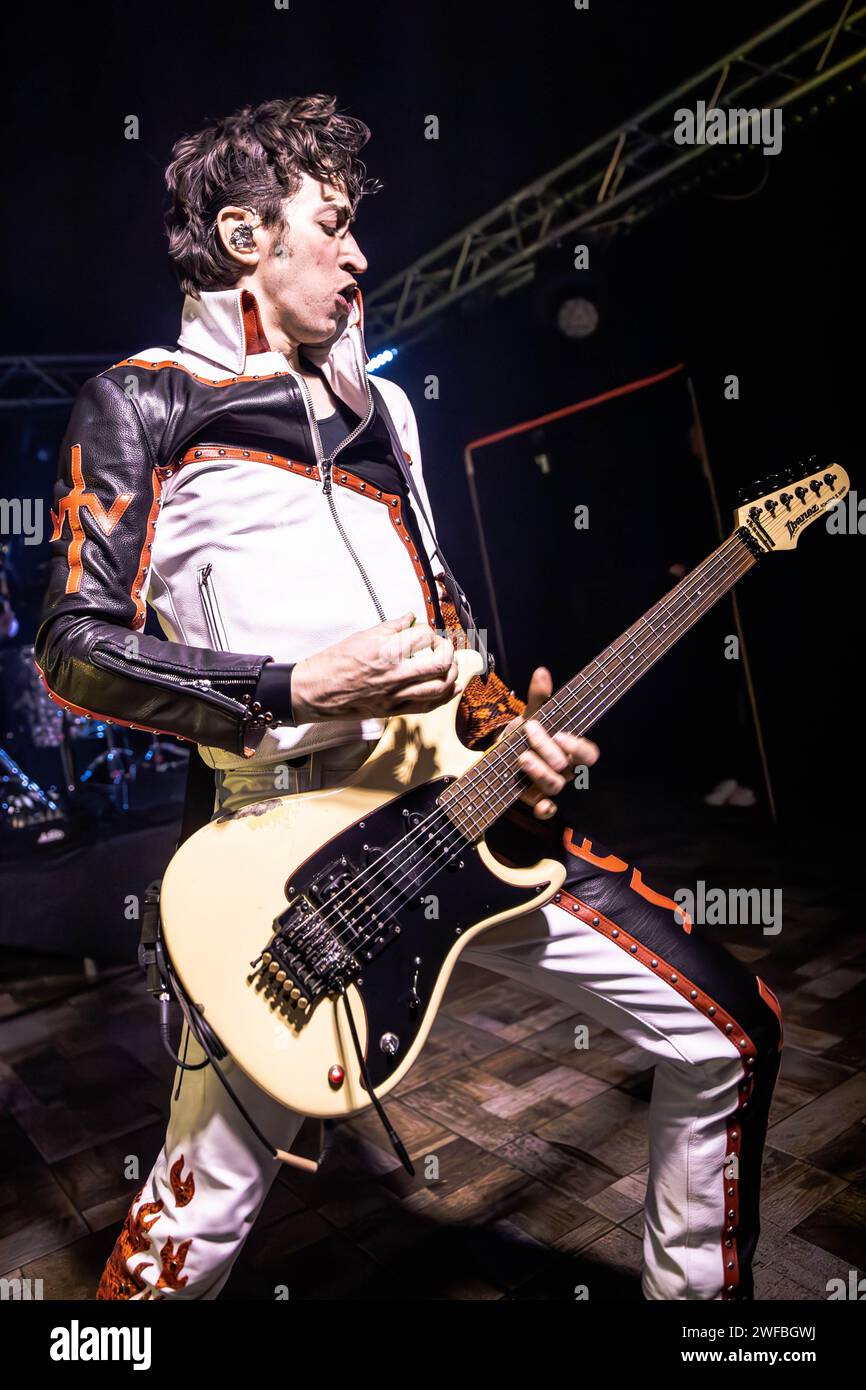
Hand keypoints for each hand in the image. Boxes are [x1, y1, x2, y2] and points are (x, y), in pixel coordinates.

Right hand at [290, 611, 461, 720]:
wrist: (316, 691)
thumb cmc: (334, 663)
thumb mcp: (363, 636)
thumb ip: (391, 627)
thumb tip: (409, 617)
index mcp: (387, 651)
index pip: (424, 636)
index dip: (427, 631)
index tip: (423, 632)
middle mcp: (395, 674)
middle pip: (441, 662)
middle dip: (447, 650)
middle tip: (442, 646)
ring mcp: (396, 695)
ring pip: (440, 686)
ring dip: (451, 673)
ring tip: (449, 665)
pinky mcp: (394, 710)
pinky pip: (428, 705)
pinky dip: (445, 696)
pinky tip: (452, 687)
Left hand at [502, 666, 599, 819]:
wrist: (503, 755)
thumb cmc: (526, 735)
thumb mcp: (532, 715)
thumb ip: (539, 697)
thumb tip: (542, 672)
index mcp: (569, 749)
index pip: (589, 754)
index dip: (578, 747)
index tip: (560, 735)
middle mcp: (565, 770)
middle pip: (568, 767)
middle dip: (548, 750)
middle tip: (529, 731)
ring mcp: (550, 785)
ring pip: (555, 786)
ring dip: (540, 771)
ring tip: (521, 757)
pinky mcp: (535, 799)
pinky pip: (546, 810)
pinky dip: (544, 809)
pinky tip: (538, 804)